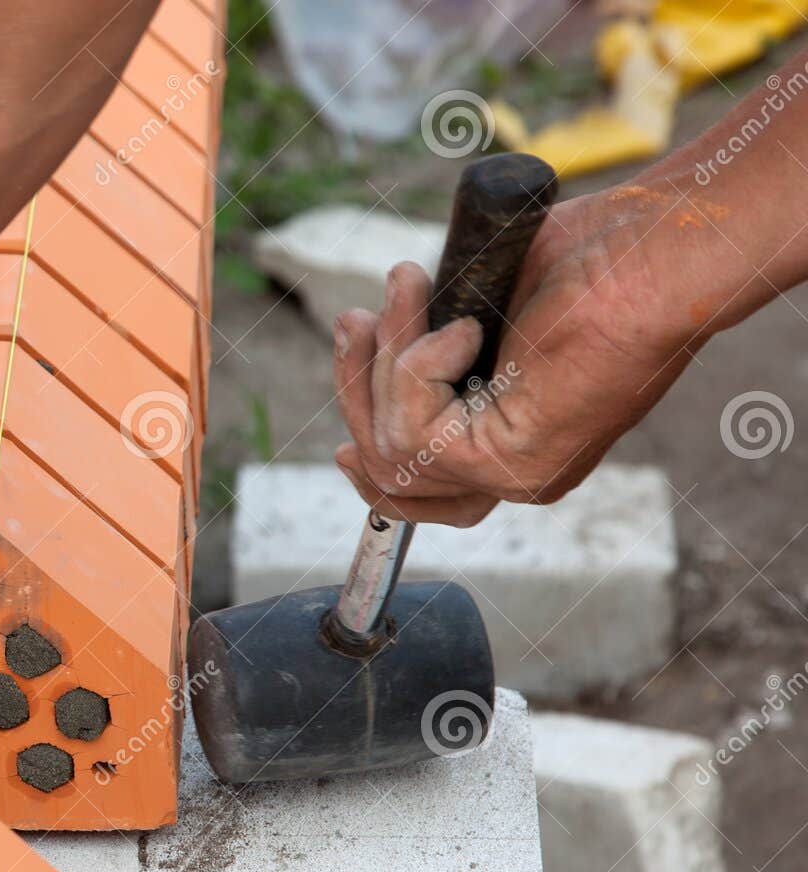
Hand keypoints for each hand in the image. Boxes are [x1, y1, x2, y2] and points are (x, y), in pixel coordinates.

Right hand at [332, 190, 699, 525]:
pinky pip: (412, 429)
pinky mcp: (510, 463)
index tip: (339, 438)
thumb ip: (440, 342)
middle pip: (391, 475)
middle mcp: (522, 474)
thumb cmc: (598, 257)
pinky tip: (463, 324)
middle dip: (358, 390)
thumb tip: (373, 332)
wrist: (658, 254)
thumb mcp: (490, 305)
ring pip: (392, 447)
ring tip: (410, 285)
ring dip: (386, 356)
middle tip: (359, 317)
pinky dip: (418, 363)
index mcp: (525, 444)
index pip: (423, 491)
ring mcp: (516, 477)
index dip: (371, 466)